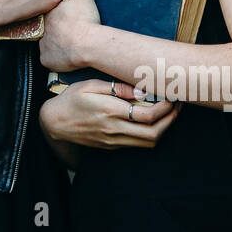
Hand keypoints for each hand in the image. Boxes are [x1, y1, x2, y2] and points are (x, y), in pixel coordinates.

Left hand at [39, 0, 100, 71]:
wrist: (88, 45)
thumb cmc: (86, 19)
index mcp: (48, 11)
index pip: (48, 11)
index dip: (58, 15)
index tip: (67, 18)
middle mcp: (42, 27)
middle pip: (48, 28)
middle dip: (57, 31)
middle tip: (71, 32)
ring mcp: (43, 45)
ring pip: (47, 44)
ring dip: (56, 45)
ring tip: (69, 44)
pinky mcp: (46, 60)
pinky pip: (48, 58)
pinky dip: (56, 58)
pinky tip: (65, 55)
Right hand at [39, 78, 176, 150]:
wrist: (54, 123)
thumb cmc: (71, 99)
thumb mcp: (89, 85)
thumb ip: (116, 87)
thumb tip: (140, 90)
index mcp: (110, 110)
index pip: (147, 115)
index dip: (165, 108)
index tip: (171, 96)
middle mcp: (114, 129)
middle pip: (154, 133)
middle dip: (171, 120)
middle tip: (177, 106)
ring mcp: (113, 140)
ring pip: (148, 143)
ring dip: (163, 130)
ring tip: (168, 114)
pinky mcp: (112, 146)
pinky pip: (138, 145)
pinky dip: (151, 135)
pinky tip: (152, 122)